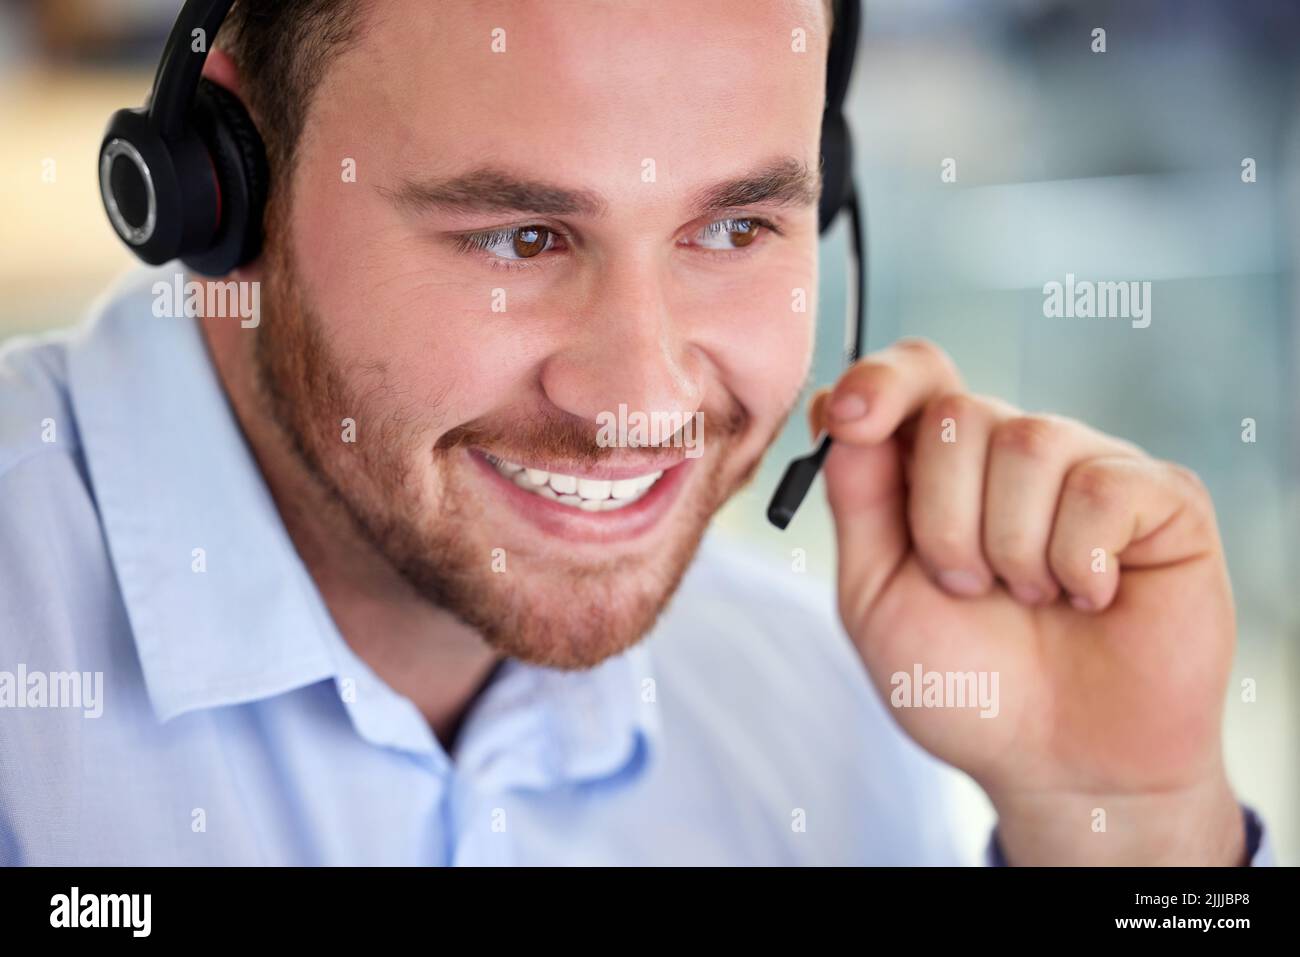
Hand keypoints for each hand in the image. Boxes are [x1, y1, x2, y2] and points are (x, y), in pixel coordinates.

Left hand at [814, 338, 1245, 864]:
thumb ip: (858, 499)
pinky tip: (1090, 599)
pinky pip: (1102, 486)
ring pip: (1028, 441)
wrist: (1057, 766)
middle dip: (941, 519)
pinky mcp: (1162, 498)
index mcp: (945, 469)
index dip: (881, 380)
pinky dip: (1078, 560)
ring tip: (1031, 600)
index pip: (918, 375)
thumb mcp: (877, 595)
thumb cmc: (966, 684)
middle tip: (967, 588)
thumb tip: (840, 408)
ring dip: (1008, 547)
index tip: (849, 419)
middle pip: (958, 413)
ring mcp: (1092, 469)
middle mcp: (1016, 454)